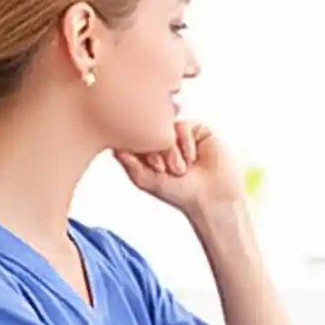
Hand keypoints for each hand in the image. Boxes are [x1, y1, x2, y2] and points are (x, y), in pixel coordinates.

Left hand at [113, 122, 245, 215]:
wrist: (211, 198)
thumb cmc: (180, 193)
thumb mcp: (144, 179)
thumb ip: (126, 160)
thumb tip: (113, 143)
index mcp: (150, 151)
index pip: (133, 136)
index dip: (139, 148)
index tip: (154, 169)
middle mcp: (164, 140)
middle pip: (148, 130)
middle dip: (155, 151)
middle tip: (165, 170)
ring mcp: (181, 134)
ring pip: (166, 128)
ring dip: (171, 151)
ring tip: (181, 169)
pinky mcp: (198, 130)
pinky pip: (183, 126)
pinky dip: (186, 144)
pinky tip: (193, 159)